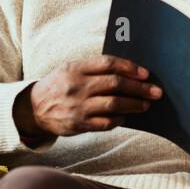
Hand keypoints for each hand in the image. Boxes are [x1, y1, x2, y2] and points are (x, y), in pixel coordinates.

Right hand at [19, 56, 161, 137]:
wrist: (33, 109)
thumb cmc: (59, 86)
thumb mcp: (70, 69)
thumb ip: (94, 69)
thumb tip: (128, 72)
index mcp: (75, 68)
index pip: (108, 64)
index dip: (130, 68)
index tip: (145, 74)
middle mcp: (77, 86)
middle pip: (115, 84)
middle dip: (139, 88)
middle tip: (156, 92)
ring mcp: (78, 106)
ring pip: (114, 104)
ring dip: (134, 105)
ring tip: (146, 105)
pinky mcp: (79, 124)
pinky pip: (106, 123)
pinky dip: (119, 119)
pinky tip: (126, 117)